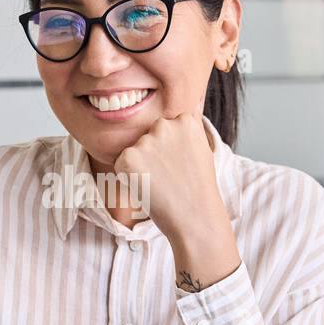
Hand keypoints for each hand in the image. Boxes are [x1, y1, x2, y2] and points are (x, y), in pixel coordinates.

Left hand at [114, 112, 239, 288]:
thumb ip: (187, 130)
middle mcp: (164, 125)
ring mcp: (146, 141)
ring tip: (162, 183)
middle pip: (149, 135)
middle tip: (170, 175)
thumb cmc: (198, 187)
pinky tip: (149, 187)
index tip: (182, 163)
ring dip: (142, 165)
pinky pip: (121, 163)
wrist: (195, 217)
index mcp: (185, 120)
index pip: (168, 126)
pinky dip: (129, 177)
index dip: (172, 148)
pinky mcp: (129, 157)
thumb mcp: (202, 149)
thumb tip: (182, 107)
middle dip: (154, 153)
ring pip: (135, 150)